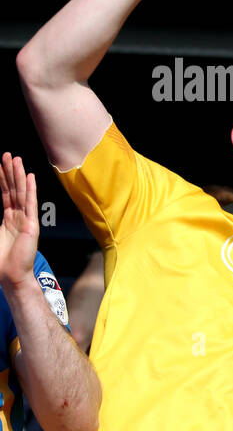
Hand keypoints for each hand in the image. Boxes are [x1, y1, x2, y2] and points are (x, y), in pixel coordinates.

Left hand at [0, 153, 39, 287]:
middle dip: (10, 172)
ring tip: (15, 159)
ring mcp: (25, 220)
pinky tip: (30, 177)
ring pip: (21, 193)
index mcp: (8, 220)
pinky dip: (30, 190)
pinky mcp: (31, 225)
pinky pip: (30, 203)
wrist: (11, 276)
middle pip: (13, 189)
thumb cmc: (1, 262)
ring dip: (18, 175)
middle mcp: (17, 217)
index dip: (2, 179)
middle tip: (8, 155)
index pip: (5, 194)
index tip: (1, 165)